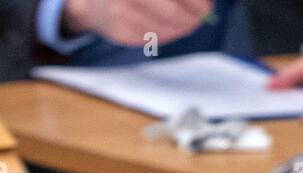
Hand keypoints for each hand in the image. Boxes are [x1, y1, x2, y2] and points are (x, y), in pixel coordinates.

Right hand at [62, 0, 214, 46]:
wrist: (95, 4)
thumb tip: (205, 6)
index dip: (196, 3)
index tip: (207, 8)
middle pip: (171, 11)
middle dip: (191, 18)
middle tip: (200, 19)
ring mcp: (119, 12)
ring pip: (166, 29)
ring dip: (180, 28)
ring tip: (182, 22)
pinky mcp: (120, 33)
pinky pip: (155, 39)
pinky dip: (165, 34)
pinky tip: (163, 26)